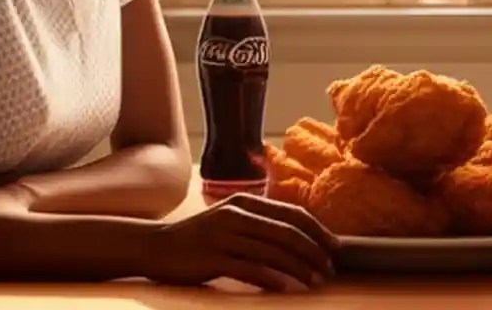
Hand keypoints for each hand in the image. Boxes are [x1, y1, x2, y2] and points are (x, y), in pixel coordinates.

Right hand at [143, 193, 339, 291]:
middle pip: (287, 232)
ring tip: (316, 282)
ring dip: (300, 269)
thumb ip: (258, 223)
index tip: (336, 247)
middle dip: (314, 251)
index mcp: (245, 202)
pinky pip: (251, 269)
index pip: (292, 214)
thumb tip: (297, 237)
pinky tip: (288, 290)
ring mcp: (225, 236)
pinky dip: (274, 280)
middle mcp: (237, 214)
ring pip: (274, 252)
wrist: (155, 246)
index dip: (318, 230)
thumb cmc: (199, 237)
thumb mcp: (229, 219)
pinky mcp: (214, 258)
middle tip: (330, 269)